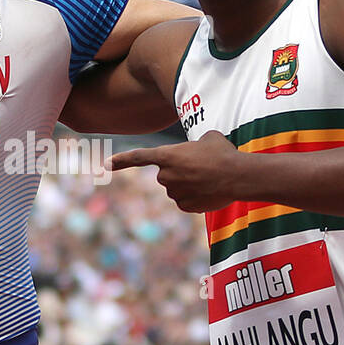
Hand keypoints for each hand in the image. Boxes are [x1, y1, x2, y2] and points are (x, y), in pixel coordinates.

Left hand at [109, 132, 238, 211]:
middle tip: (202, 166)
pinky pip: (185, 201)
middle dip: (179, 172)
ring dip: (189, 183)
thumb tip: (197, 151)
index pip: (139, 157)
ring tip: (209, 177)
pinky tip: (210, 190)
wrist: (237, 176)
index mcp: (167, 156)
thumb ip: (193, 145)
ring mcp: (174, 193)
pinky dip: (195, 197)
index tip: (106, 165)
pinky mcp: (184, 206)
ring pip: (176, 188)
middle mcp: (165, 175)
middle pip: (165, 174)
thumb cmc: (223, 153)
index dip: (121, 160)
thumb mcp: (208, 138)